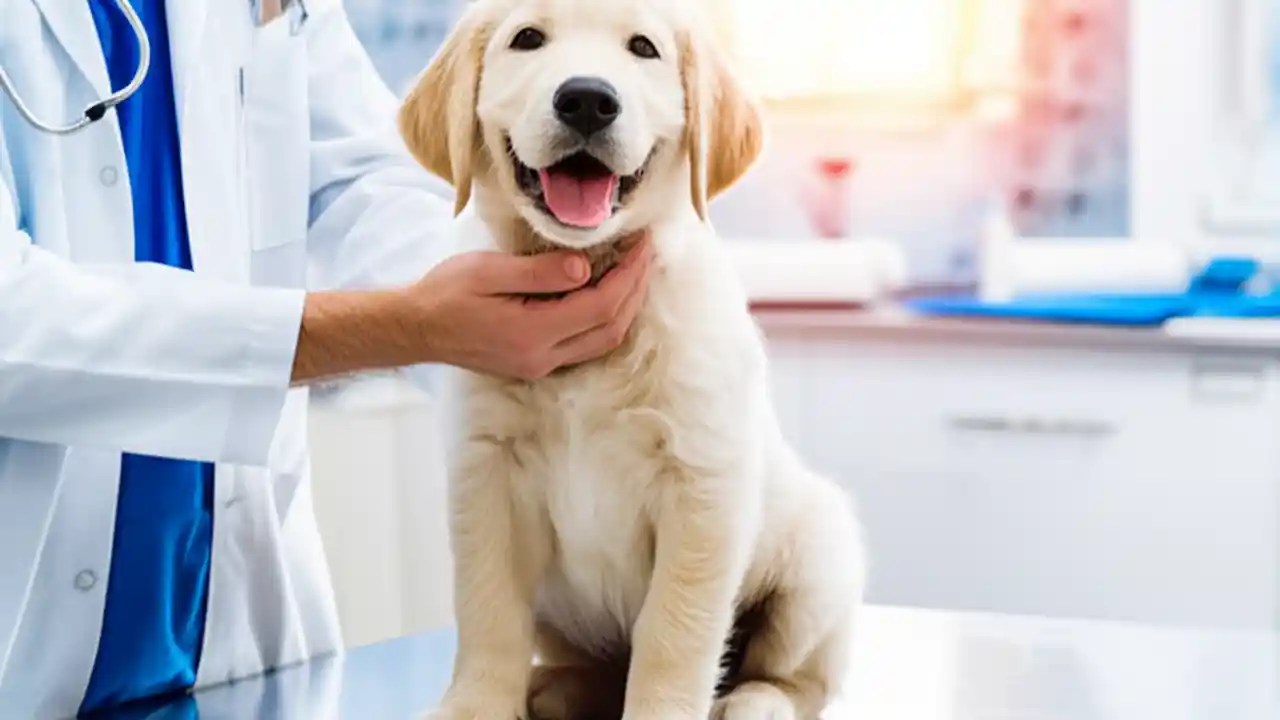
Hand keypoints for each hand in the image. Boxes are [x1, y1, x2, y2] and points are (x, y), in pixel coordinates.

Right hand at [406, 232, 652, 378]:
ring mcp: (540, 365)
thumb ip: (539, 272)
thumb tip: (584, 268)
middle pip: (611, 329)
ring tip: (636, 272)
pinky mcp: (535, 364)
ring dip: (626, 307)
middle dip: (636, 289)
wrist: (416, 328)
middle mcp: (543, 357)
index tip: (643, 245)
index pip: (600, 306)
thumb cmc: (445, 293)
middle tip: (648, 254)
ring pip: (602, 341)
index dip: (629, 275)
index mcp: (533, 333)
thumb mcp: (488, 271)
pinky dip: (606, 319)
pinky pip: (586, 345)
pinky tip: (608, 294)